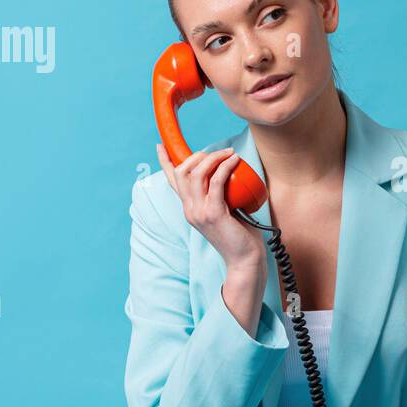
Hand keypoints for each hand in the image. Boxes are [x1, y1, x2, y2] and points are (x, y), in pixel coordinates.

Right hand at [156, 142, 265, 277]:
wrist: (245, 260)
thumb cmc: (240, 235)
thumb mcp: (224, 212)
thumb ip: (219, 195)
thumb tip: (229, 174)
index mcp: (189, 209)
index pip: (172, 181)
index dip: (165, 161)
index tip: (161, 146)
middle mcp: (190, 209)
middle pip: (182, 172)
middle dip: (197, 156)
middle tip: (219, 153)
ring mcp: (199, 212)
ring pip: (196, 174)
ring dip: (213, 158)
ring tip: (229, 154)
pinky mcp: (213, 214)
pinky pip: (216, 182)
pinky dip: (225, 167)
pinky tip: (235, 161)